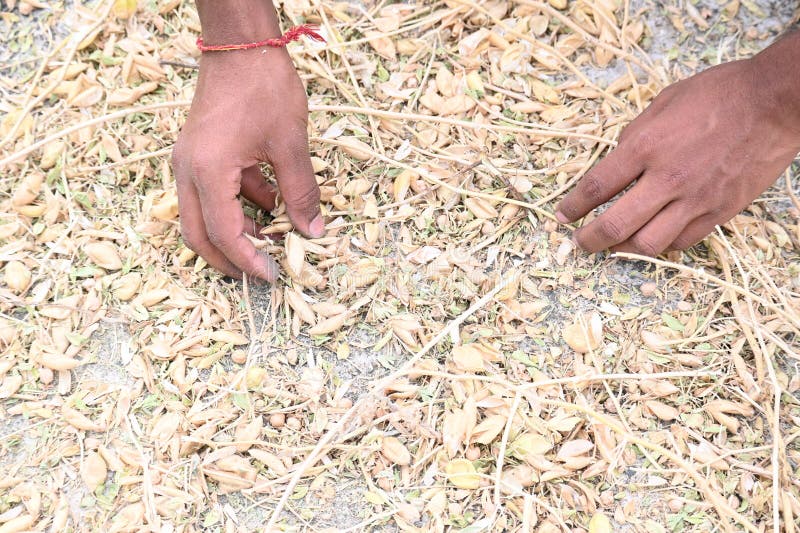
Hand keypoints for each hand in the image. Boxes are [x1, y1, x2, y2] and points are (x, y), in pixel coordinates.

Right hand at [172, 2, 322, 280]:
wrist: (241, 43)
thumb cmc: (264, 87)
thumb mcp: (290, 144)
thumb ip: (301, 192)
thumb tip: (313, 232)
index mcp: (207, 171)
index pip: (224, 233)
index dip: (249, 261)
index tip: (274, 277)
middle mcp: (188, 171)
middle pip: (199, 234)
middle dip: (229, 259)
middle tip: (261, 273)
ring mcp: (190, 161)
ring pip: (203, 215)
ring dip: (235, 232)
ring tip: (271, 241)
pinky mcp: (200, 153)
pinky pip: (213, 192)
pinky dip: (239, 205)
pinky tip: (270, 203)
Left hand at [556, 52, 799, 255]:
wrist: (774, 102)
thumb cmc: (718, 94)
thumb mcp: (662, 102)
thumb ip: (634, 136)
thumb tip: (615, 162)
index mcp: (646, 147)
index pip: (596, 187)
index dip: (573, 207)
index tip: (562, 216)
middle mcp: (667, 179)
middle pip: (615, 225)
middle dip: (589, 240)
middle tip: (579, 244)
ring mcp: (695, 199)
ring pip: (648, 244)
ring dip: (624, 249)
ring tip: (614, 246)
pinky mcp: (720, 211)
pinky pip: (682, 242)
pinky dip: (662, 244)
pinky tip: (653, 237)